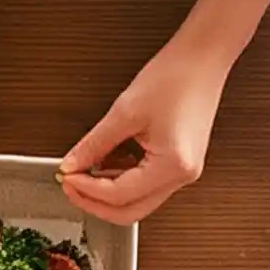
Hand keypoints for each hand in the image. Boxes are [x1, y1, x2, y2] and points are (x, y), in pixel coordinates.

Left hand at [58, 34, 231, 223]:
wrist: (203, 58)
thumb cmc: (176, 77)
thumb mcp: (124, 113)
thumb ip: (93, 145)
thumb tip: (71, 165)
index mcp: (172, 166)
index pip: (119, 195)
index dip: (86, 190)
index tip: (66, 177)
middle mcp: (182, 176)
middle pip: (130, 211)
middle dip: (95, 202)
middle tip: (70, 185)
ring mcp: (183, 172)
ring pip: (137, 200)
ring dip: (107, 191)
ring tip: (84, 170)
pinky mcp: (178, 163)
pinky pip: (145, 184)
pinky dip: (121, 178)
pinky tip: (105, 162)